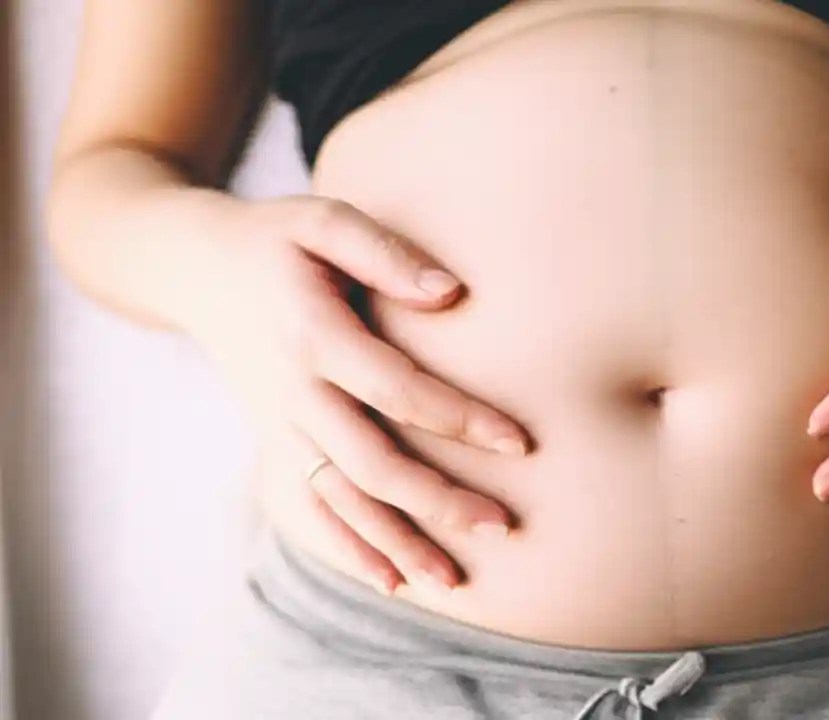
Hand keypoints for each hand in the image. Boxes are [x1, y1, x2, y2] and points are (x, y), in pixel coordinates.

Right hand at [182, 195, 529, 591]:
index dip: (458, 419)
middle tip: (502, 525)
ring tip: (454, 580)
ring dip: (397, 543)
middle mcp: (293, 393)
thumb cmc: (277, 239)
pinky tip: (390, 581)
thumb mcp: (323, 221)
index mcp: (311, 337)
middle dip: (439, 501)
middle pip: (371, 463)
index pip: (396, 390)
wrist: (195, 268)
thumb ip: (385, 253)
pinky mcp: (272, 446)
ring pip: (340, 501)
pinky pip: (306, 511)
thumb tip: (453, 294)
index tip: (518, 443)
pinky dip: (345, 549)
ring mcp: (278, 428)